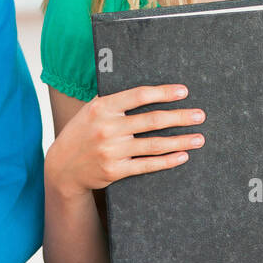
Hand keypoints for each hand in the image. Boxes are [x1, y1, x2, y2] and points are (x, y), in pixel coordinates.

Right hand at [47, 85, 204, 194]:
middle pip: (152, 121)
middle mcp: (107, 128)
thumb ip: (115, 102)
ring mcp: (111, 150)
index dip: (163, 92)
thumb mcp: (92, 110)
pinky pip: (147, 165)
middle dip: (180, 117)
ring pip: (154, 145)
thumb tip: (148, 92)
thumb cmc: (82, 133)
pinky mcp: (115, 170)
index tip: (184, 91)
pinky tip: (182, 156)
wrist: (62, 166)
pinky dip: (167, 161)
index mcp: (103, 107)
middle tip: (200, 115)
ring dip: (180, 141)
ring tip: (198, 138)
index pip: (138, 95)